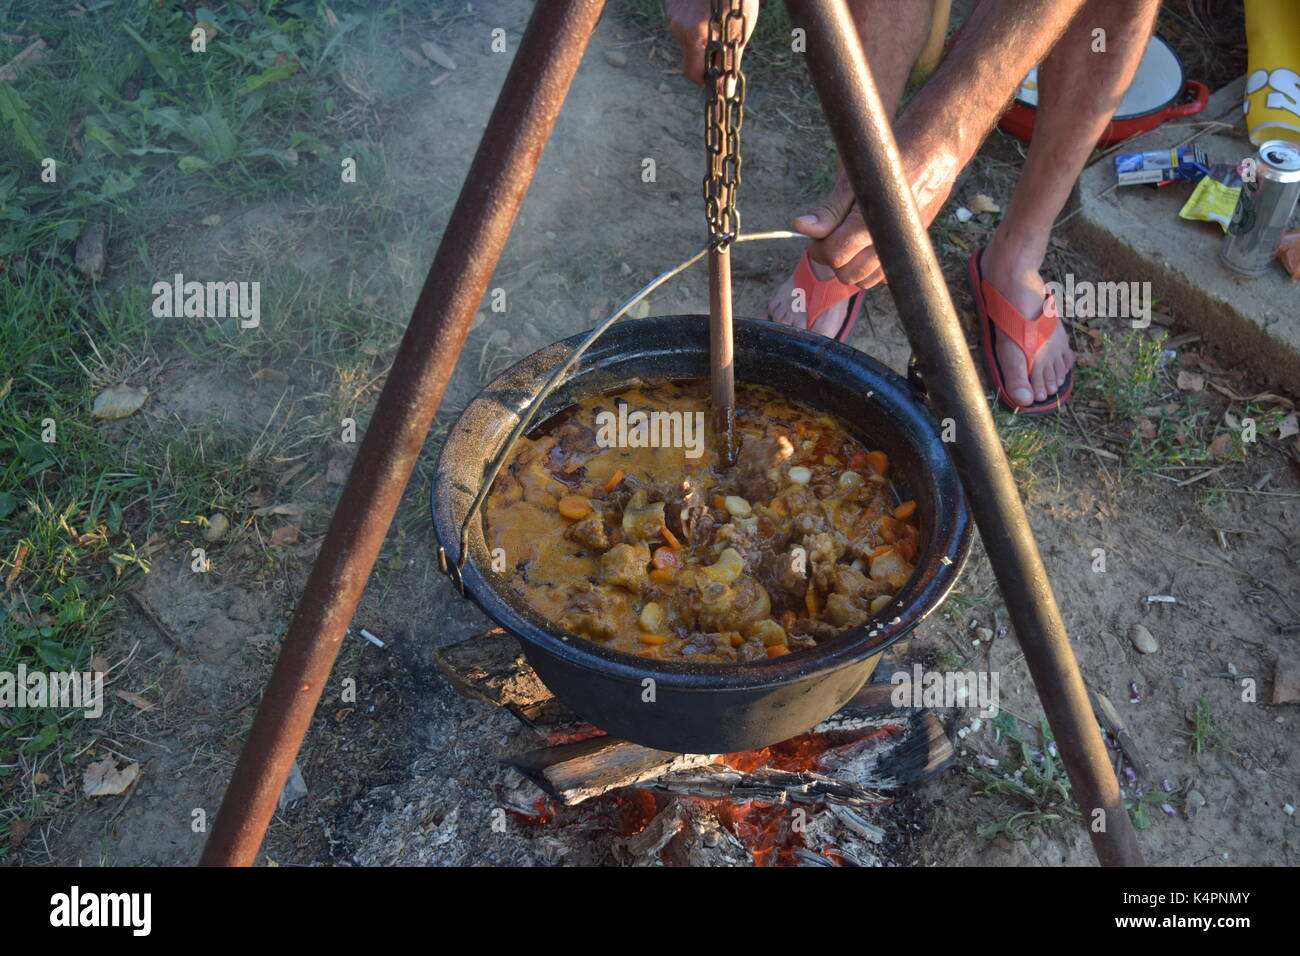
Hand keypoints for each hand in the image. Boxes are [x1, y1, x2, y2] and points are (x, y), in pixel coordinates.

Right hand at [666, 0, 758, 86]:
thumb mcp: (739, 30)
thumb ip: (729, 62)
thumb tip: (726, 90)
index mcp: (695, 36)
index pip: (692, 73)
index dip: (705, 80)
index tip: (717, 81)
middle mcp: (678, 27)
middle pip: (691, 54)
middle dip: (707, 55)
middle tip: (725, 44)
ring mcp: (672, 14)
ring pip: (688, 37)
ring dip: (703, 35)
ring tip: (719, 19)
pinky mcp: (671, 5)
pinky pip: (683, 22)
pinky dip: (696, 21)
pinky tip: (709, 9)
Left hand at [794, 145, 959, 287]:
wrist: (934, 152)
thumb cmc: (893, 159)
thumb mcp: (853, 179)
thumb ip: (829, 210)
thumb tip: (801, 227)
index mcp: (870, 225)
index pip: (835, 256)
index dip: (818, 248)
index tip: (815, 236)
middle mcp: (888, 242)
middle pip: (848, 274)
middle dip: (833, 259)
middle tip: (830, 236)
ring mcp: (902, 248)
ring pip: (866, 280)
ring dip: (851, 266)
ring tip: (847, 240)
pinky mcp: (911, 248)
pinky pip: (886, 275)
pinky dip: (872, 268)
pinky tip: (867, 245)